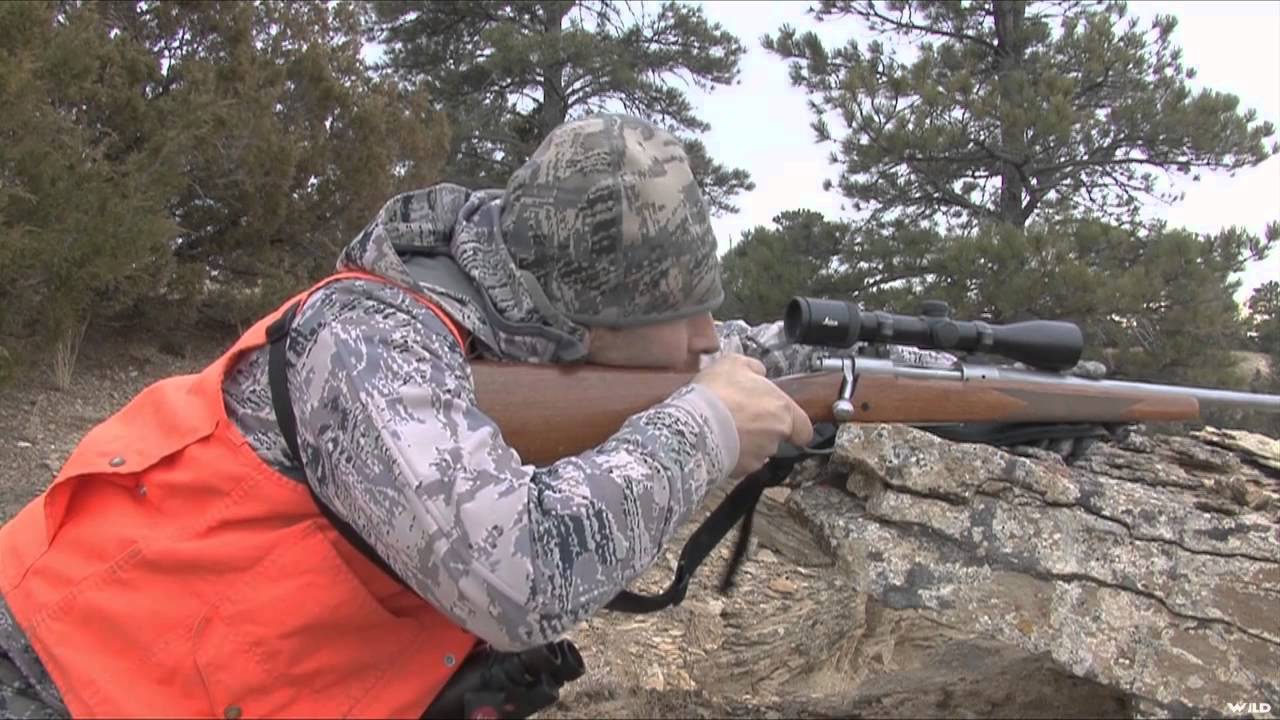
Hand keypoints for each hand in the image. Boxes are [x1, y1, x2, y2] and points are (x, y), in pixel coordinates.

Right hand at [692, 354, 814, 477]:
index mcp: (782, 409)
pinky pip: (740, 461)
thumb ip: (753, 368)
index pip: (804, 429)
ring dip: (746, 441)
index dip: (796, 427)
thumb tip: (758, 372)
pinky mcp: (741, 470)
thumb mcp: (734, 363)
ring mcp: (758, 455)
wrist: (692, 424)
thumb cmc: (716, 393)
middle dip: (762, 429)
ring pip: (758, 450)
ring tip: (725, 428)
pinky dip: (732, 453)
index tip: (785, 422)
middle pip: (777, 437)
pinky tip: (717, 441)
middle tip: (741, 416)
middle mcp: (775, 435)